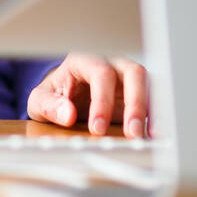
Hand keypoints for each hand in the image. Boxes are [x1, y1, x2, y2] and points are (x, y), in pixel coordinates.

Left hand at [27, 52, 148, 138]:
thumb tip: (68, 114)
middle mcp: (111, 64)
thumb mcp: (39, 100)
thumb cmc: (53, 95)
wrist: (61, 97)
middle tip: (132, 133)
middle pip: (133, 73)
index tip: (97, 128)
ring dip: (150, 110)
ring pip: (148, 84)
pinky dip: (156, 115)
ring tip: (146, 136)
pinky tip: (155, 133)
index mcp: (85, 60)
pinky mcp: (137, 94)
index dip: (102, 101)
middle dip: (135, 103)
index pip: (101, 73)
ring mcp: (126, 78)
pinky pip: (153, 99)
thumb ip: (49, 105)